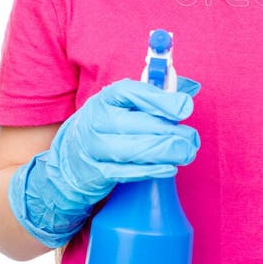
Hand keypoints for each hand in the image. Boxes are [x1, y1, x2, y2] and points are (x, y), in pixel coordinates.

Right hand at [9, 77, 200, 246]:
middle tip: (192, 138)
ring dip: (166, 152)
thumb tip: (190, 90)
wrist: (70, 158)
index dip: (160, 100)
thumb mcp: (126, 105)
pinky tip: (170, 168)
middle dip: (171, 132)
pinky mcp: (97, 173)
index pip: (132, 92)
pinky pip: (127, 172)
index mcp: (107, 98)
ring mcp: (94, 148)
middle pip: (137, 124)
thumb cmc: (110, 125)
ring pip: (134, 150)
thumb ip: (157, 96)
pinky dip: (151, 170)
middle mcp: (97, 120)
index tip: (185, 108)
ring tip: (187, 152)